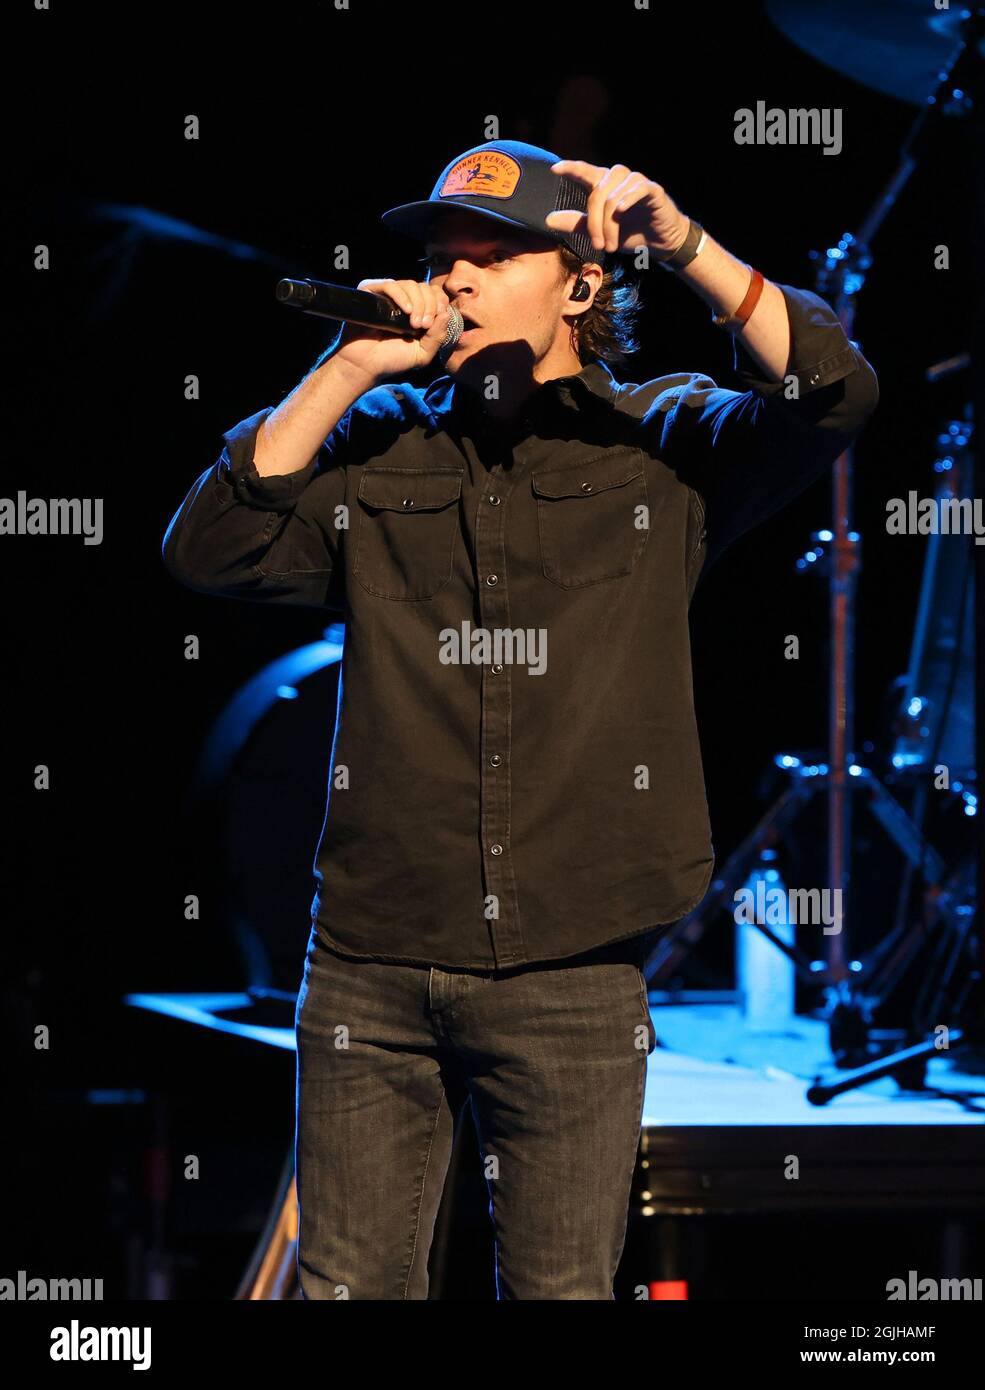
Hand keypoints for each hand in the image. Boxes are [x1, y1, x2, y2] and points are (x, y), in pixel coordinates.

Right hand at [332, 278, 452, 382]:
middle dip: (430, 306)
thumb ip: (437, 336)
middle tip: (424, 326)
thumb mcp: (422, 353)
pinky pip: (391, 285)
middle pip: (425, 287)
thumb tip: (446, 312)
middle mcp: (405, 300)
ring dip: (418, 303)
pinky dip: (401, 296)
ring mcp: (388, 295)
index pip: (435, 293)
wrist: (365, 364)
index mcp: (418, 310)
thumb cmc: (392, 359)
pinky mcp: (372, 293)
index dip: (440, 303)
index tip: (434, 323)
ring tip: (414, 324)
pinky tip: (405, 311)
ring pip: (411, 284)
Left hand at [545, 160, 689, 259]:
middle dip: (594, 223)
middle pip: (597, 194)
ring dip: (609, 225)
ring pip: (613, 198)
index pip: (585, 172)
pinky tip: (621, 211)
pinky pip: (637, 189)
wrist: (660, 241)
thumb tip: (548, 220)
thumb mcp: (600, 231)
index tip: (554, 169)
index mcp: (604, 185)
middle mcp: (618, 178)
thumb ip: (577, 223)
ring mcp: (636, 182)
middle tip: (598, 246)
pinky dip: (627, 200)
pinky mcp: (653, 189)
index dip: (570, 168)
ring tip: (611, 246)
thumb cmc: (630, 232)